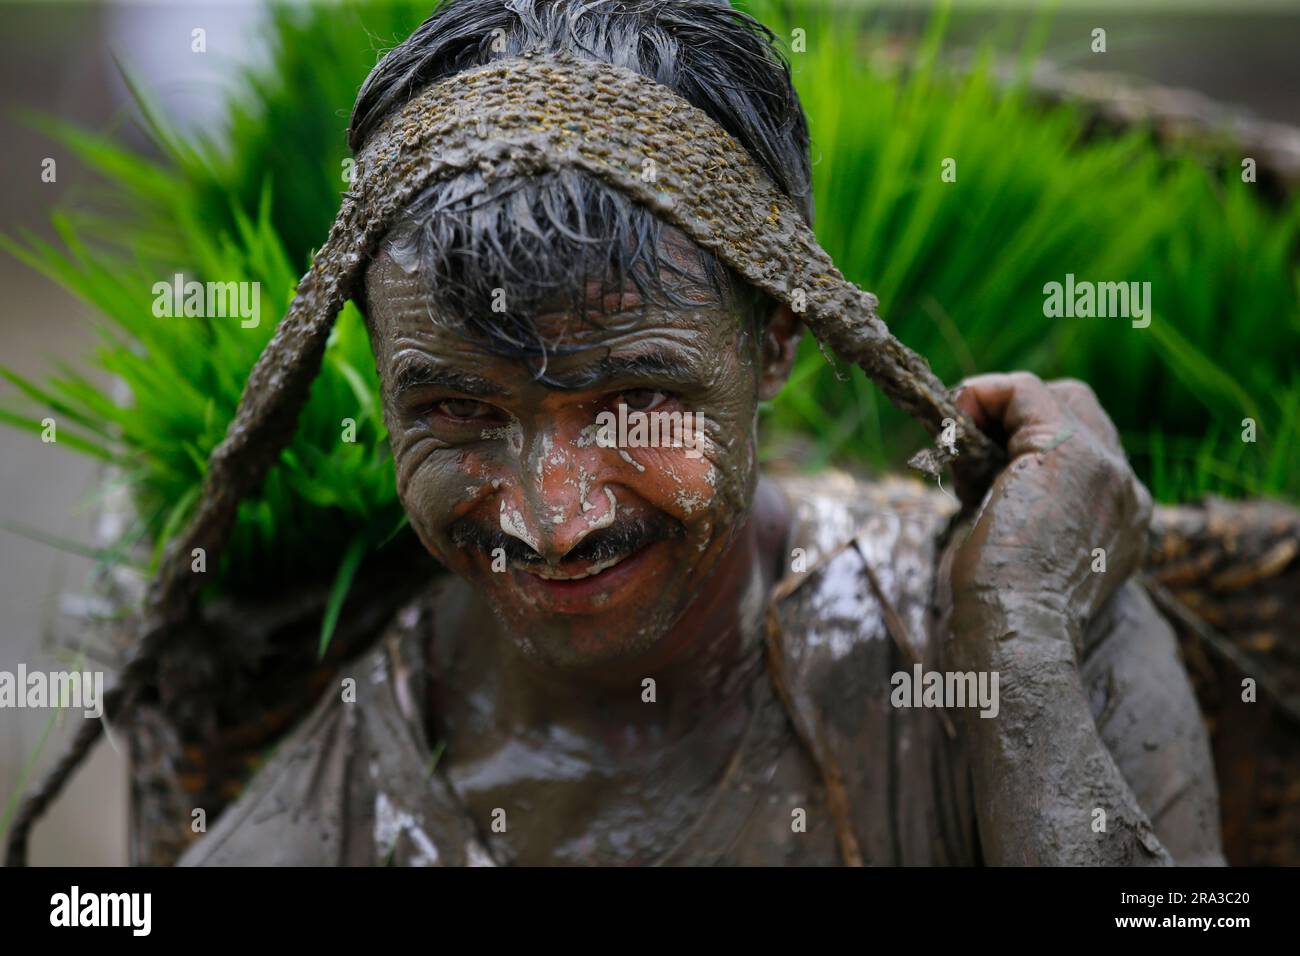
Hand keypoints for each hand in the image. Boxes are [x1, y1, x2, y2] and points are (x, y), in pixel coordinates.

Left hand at [949, 372, 1151, 642]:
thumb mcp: (1031, 562)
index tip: (982, 481)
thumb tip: (987, 485)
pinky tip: (956, 423)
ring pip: (1053, 397)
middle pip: (1081, 413)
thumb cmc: (1005, 615)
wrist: (1013, 634)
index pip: (1089, 452)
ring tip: (965, 461)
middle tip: (974, 462)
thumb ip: (1032, 517)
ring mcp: (1107, 469)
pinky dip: (982, 396)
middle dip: (1021, 423)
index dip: (1029, 450)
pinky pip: (1023, 391)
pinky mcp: (1067, 451)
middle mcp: (1128, 493)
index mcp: (1123, 522)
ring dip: (999, 415)